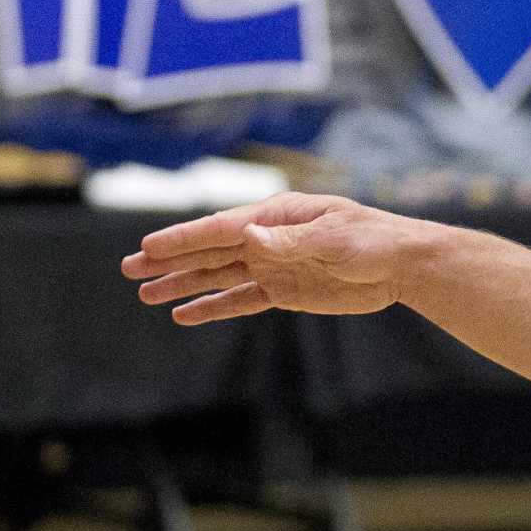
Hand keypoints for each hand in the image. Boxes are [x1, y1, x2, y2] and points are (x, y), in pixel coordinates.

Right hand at [121, 192, 423, 324]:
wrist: (402, 265)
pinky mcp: (285, 290)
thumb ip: (288, 241)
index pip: (221, 229)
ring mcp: (274, 265)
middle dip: (170, 260)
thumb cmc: (371, 240)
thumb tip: (247, 235)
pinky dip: (214, 307)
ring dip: (183, 285)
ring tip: (146, 294)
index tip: (148, 248)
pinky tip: (185, 314)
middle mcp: (268, 239)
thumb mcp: (332, 238)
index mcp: (276, 216)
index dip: (184, 240)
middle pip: (210, 251)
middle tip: (129, 269)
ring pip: (219, 277)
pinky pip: (242, 300)